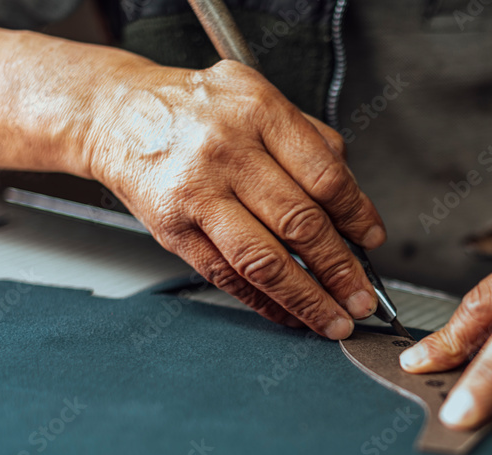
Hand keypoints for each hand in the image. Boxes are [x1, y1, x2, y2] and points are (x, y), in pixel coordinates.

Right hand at [87, 60, 384, 338]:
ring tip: (334, 320)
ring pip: (264, 261)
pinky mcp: (172, 230)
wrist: (118, 115)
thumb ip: (311, 143)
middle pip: (300, 223)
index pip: (325, 177)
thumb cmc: (199, 111)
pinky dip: (265, 303)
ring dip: (307, 300)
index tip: (373, 241)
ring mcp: (197, 194)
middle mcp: (227, 151)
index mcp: (259, 111)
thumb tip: (354, 208)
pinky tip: (290, 313)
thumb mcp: (259, 98)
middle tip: (363, 298)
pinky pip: (228, 277)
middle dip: (341, 271)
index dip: (358, 216)